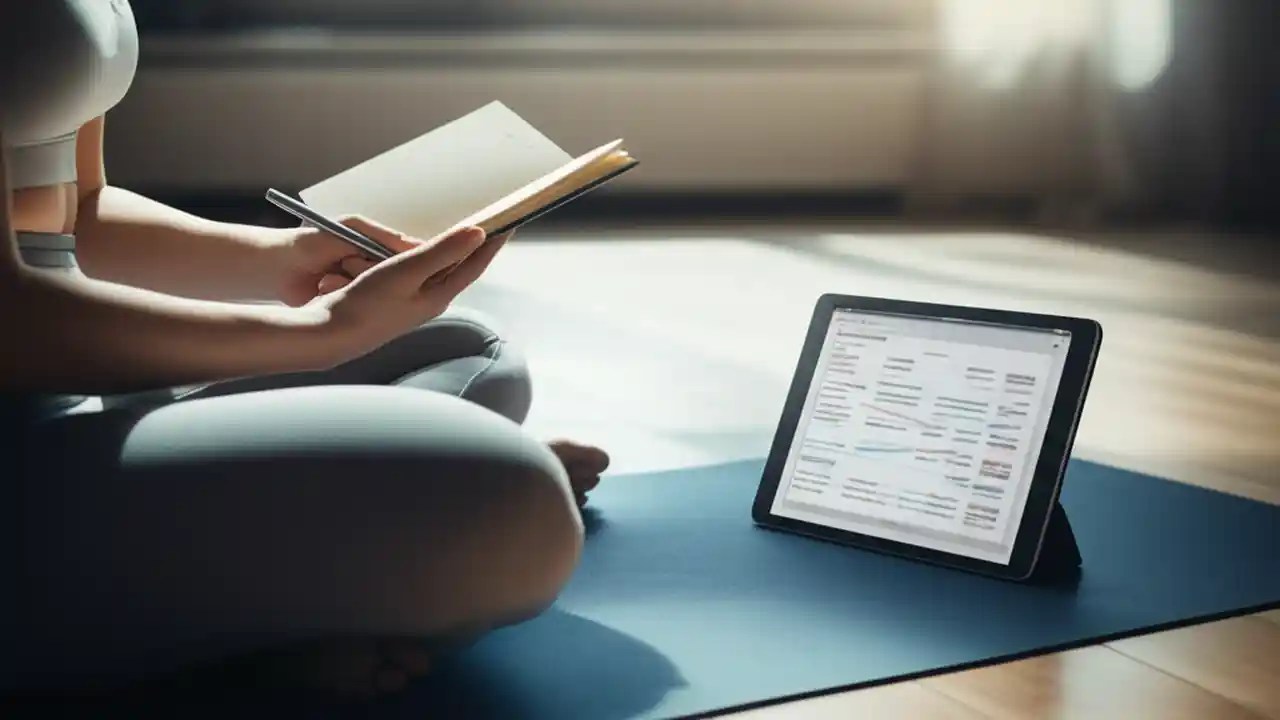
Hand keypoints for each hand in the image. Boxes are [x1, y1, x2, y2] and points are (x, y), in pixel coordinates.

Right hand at [274, 216, 509, 306]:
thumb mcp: (406, 272)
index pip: (474, 264)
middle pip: (459, 268)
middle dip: (474, 246)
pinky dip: (420, 258)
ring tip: (463, 234)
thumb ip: (442, 251)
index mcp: (438, 296)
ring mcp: (410, 303)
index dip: (492, 242)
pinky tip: (418, 252)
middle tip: (490, 224)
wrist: (328, 337)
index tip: (509, 221)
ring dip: (448, 251)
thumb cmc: (366, 306)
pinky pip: (413, 274)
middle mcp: (429, 301)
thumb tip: (478, 234)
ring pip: (436, 271)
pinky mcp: (390, 302)